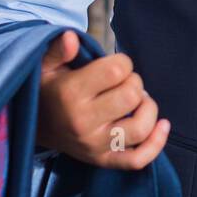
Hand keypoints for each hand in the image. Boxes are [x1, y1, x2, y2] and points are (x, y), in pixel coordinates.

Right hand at [35, 30, 169, 168]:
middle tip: (123, 83)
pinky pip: (137, 160)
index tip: (114, 66)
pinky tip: (162, 126)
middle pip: (132, 96)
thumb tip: (71, 36)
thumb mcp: (45, 66)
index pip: (117, 70)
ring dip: (148, 109)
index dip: (123, 62)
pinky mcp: (102, 160)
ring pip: (140, 128)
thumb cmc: (47, 90)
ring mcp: (94, 145)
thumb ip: (58, 49)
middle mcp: (83, 122)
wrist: (33, 126)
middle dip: (134, 82)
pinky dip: (155, 144)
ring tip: (137, 100)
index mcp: (71, 94)